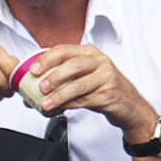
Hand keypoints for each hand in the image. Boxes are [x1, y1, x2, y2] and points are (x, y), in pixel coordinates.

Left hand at [25, 43, 154, 136]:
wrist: (129, 104)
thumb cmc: (102, 87)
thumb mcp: (85, 74)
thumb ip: (61, 78)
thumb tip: (30, 91)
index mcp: (89, 52)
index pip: (64, 50)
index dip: (47, 59)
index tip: (33, 70)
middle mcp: (99, 61)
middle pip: (73, 64)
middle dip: (54, 75)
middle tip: (40, 86)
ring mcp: (106, 77)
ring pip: (79, 85)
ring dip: (59, 95)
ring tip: (45, 103)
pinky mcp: (109, 94)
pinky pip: (85, 100)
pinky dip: (69, 106)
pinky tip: (59, 110)